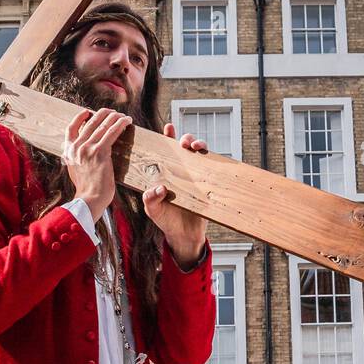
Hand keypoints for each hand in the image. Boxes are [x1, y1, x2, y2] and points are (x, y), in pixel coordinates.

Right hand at [62, 108, 132, 220]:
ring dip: (115, 117)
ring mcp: (87, 149)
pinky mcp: (100, 152)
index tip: (89, 112)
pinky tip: (127, 121)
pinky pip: (112, 132)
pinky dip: (121, 124)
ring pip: (103, 125)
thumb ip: (76, 158)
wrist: (89, 200)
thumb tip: (82, 150)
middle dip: (103, 114)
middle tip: (113, 112)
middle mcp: (76, 147)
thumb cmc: (86, 189)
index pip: (71, 128)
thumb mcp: (74, 170)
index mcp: (68, 151)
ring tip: (123, 116)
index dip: (80, 117)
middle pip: (90, 122)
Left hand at [142, 122, 208, 269]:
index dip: (167, 137)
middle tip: (184, 143)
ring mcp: (195, 176)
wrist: (185, 236)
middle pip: (185, 147)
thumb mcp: (153, 211)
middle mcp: (181, 171)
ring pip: (200, 154)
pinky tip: (208, 156)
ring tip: (195, 147)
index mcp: (165, 173)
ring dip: (199, 144)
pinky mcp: (207, 184)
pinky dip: (212, 160)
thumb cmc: (166, 220)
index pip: (165, 151)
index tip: (169, 127)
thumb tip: (158, 188)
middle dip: (186, 139)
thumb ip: (150, 200)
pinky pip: (212, 168)